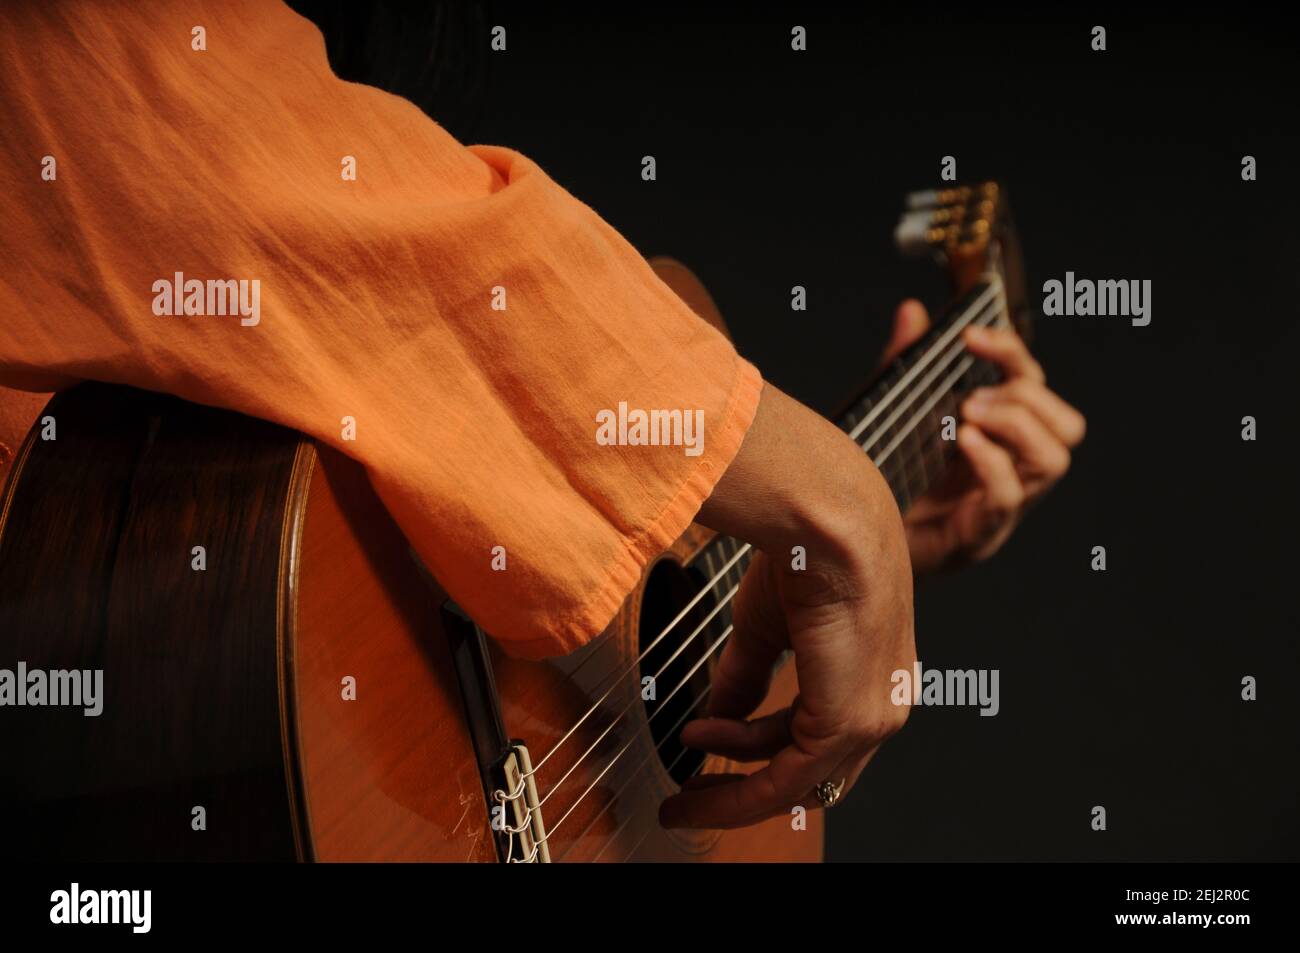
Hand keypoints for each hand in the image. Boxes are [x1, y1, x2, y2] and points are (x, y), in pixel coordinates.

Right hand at [661, 384, 915, 828]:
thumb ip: (746, 678)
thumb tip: (716, 716)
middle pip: (811, 772)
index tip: (704, 753)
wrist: (826, 521)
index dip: (756, 753)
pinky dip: (739, 783)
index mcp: (874, 675)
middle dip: (744, 785)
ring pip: (798, 782)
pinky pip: (790, 779)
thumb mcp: (767, 628)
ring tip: (683, 774)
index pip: (816, 736)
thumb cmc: (806, 551)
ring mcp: (875, 718)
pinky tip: (697, 760)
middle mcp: (885, 703)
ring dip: (732, 786)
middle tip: (690, 791)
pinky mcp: (851, 723)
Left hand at [880, 300, 1085, 577]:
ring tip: (967, 416)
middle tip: (970, 395)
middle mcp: (1012, 470)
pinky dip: (991, 464)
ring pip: (1053, 459)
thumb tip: (913, 311)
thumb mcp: (893, 411)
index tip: (970, 336)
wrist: (851, 545)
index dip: (1012, 354)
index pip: (1036, 387)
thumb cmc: (882, 480)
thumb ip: (904, 364)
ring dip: (1015, 425)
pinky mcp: (977, 534)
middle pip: (1066, 424)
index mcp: (1000, 438)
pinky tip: (962, 442)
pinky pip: (1007, 498)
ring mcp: (1001, 506)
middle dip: (1024, 395)